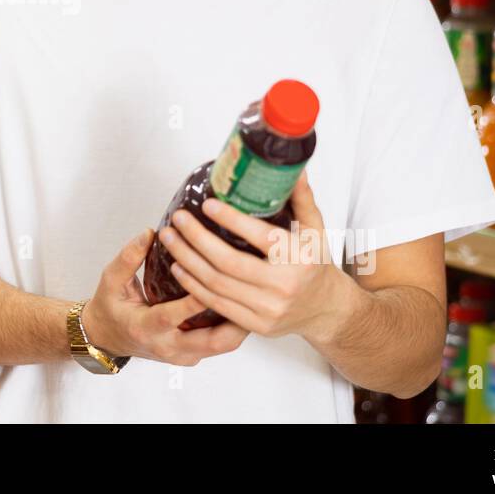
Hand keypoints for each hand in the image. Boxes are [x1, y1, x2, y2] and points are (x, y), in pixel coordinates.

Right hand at [80, 230, 248, 366]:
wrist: (107, 338)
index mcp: (146, 327)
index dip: (194, 302)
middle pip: (211, 342)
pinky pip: (217, 345)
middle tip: (253, 293)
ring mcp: (182, 355)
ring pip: (220, 346)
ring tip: (254, 296)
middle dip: (235, 321)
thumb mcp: (110, 280)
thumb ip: (128, 257)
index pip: (173, 316)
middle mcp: (167, 346)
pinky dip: (231, 328)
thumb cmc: (111, 307)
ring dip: (239, 324)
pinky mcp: (191, 355)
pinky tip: (242, 304)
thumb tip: (149, 233)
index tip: (213, 281)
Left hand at [159, 170, 344, 344]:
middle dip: (196, 238)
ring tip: (169, 238)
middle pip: (229, 262)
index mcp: (301, 257)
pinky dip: (193, 285)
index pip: (261, 236)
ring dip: (187, 260)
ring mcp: (268, 309)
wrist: (325, 309)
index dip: (232, 220)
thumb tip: (294, 169)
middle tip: (178, 219)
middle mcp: (285, 285)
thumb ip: (302, 199)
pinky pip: (216, 304)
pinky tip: (178, 267)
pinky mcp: (255, 325)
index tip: (208, 204)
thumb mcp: (316, 229)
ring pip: (217, 284)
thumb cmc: (315, 263)